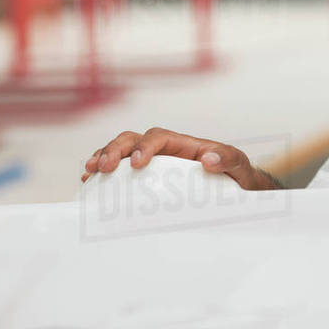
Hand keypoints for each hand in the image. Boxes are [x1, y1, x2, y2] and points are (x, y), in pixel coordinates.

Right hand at [80, 127, 280, 189]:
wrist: (237, 191)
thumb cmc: (237, 176)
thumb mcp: (239, 166)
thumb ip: (228, 158)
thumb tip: (208, 159)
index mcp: (184, 145)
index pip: (158, 137)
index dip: (145, 146)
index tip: (138, 164)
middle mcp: (165, 151)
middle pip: (132, 139)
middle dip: (114, 149)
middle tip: (102, 167)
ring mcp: (153, 165)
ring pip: (121, 153)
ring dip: (103, 158)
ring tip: (88, 172)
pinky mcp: (146, 180)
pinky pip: (121, 172)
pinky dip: (103, 174)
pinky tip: (90, 184)